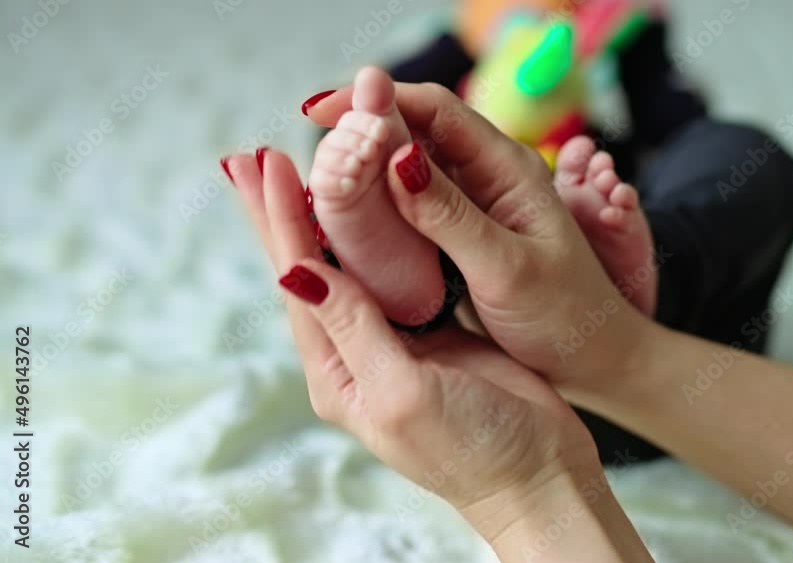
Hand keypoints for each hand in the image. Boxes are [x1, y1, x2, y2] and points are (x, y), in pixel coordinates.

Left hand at [225, 149, 597, 522]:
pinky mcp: (434, 327)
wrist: (539, 473)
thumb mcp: (402, 394)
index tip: (266, 163)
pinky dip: (379, 229)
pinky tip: (369, 202)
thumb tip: (298, 269)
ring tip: (301, 167)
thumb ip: (354, 330)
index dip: (280, 219)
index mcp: (338, 373)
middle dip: (281, 211)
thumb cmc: (472, 449)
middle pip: (310, 266)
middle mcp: (357, 350)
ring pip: (352, 261)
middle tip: (251, 158)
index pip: (298, 281)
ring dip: (326, 213)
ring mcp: (396, 337)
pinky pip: (397, 268)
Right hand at [305, 79, 654, 390]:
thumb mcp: (508, 267)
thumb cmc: (566, 316)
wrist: (593, 361)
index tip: (323, 110)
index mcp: (509, 170)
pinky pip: (410, 210)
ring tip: (312, 183)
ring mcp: (473, 208)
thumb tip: (396, 158)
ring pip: (407, 171)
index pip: (437, 110)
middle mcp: (488, 179)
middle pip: (416, 133)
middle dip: (361, 132)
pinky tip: (344, 223)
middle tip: (307, 150)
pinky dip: (376, 209)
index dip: (378, 100)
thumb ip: (452, 216)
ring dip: (363, 171)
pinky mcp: (460, 239)